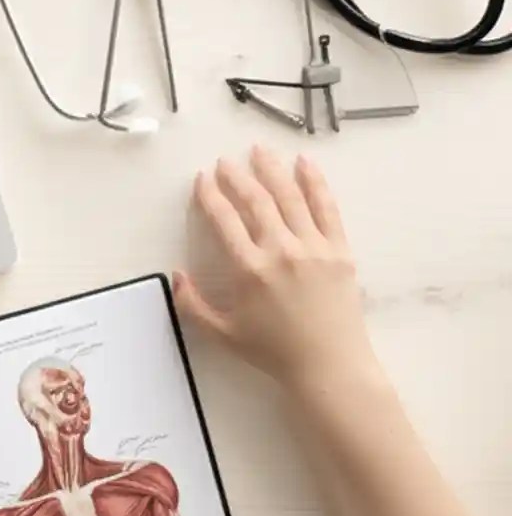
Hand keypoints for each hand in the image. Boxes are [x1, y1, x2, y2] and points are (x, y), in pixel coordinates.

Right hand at [173, 147, 377, 390]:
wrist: (329, 365)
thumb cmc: (273, 352)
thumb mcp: (222, 334)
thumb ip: (192, 305)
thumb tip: (176, 274)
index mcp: (249, 269)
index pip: (224, 220)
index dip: (210, 195)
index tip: (202, 179)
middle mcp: (280, 250)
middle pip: (256, 201)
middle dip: (238, 176)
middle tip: (226, 161)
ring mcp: (313, 247)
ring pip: (290, 197)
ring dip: (272, 170)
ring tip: (259, 151)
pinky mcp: (339, 250)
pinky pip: (327, 208)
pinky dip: (315, 183)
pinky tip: (305, 164)